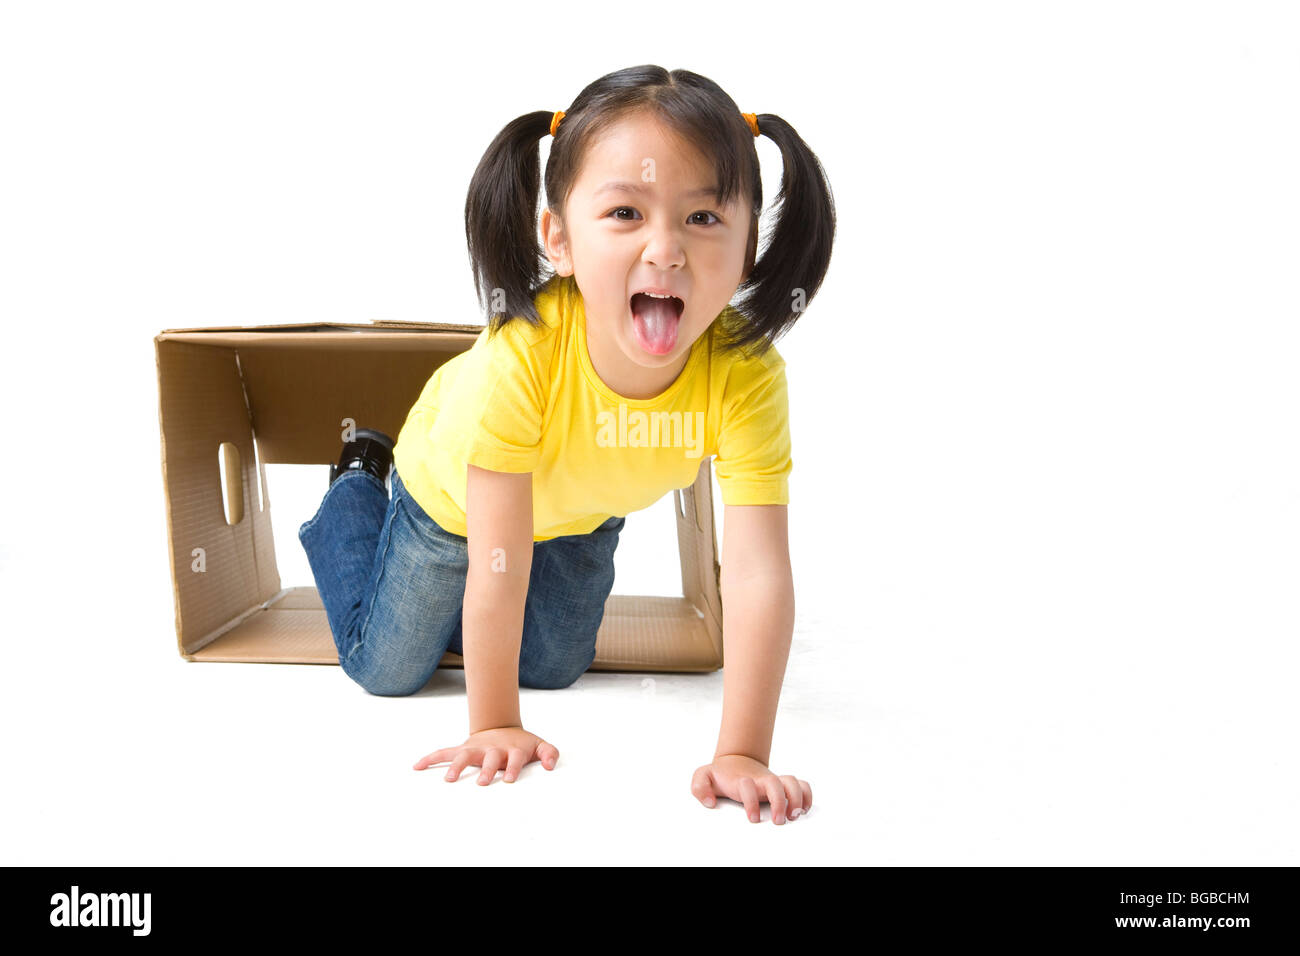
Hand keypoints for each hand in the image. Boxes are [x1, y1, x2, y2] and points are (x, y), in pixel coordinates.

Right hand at [413, 725, 558, 784]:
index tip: (509, 780)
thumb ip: (549, 753)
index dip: (512, 768)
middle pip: (488, 758)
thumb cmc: (521, 744)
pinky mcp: (463, 749)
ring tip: (449, 780)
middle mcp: (492, 749)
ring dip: (456, 766)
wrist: (502, 728)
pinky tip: (417, 766)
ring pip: (464, 755)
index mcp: (512, 749)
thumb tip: (550, 766)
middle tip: (482, 783)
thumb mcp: (539, 745)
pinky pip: (444, 752)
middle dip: (485, 770)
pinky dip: (431, 758)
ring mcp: (476, 748)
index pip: (514, 758)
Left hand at [691, 754, 811, 824]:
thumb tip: (709, 802)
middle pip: (774, 783)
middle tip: (779, 821)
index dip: (751, 801)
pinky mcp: (783, 785)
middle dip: (779, 801)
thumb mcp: (703, 776)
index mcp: (742, 779)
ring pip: (792, 781)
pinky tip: (805, 810)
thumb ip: (700, 786)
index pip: (747, 785)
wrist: (736, 761)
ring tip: (795, 815)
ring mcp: (773, 780)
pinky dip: (807, 795)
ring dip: (797, 797)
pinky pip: (802, 785)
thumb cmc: (721, 774)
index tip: (752, 818)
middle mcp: (760, 779)